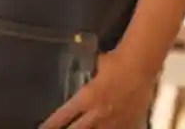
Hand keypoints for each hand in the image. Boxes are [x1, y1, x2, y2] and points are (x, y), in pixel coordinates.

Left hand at [39, 49, 157, 128]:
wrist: (141, 65)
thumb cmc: (115, 61)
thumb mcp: (95, 67)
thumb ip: (90, 73)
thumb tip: (87, 69)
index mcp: (85, 98)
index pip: (62, 116)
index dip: (51, 125)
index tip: (43, 128)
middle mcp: (96, 113)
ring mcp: (113, 121)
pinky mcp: (127, 123)